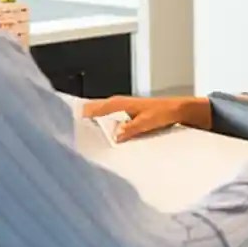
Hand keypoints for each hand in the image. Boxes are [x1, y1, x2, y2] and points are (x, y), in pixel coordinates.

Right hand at [83, 96, 211, 141]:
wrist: (179, 110)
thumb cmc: (165, 112)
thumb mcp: (148, 121)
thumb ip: (132, 128)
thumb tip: (116, 135)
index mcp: (119, 103)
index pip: (92, 108)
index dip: (80, 116)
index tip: (68, 125)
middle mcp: (117, 105)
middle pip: (93, 113)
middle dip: (83, 122)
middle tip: (71, 136)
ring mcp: (121, 112)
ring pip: (99, 118)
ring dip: (93, 127)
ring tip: (83, 141)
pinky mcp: (126, 119)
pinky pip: (109, 123)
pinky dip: (103, 130)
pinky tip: (102, 143)